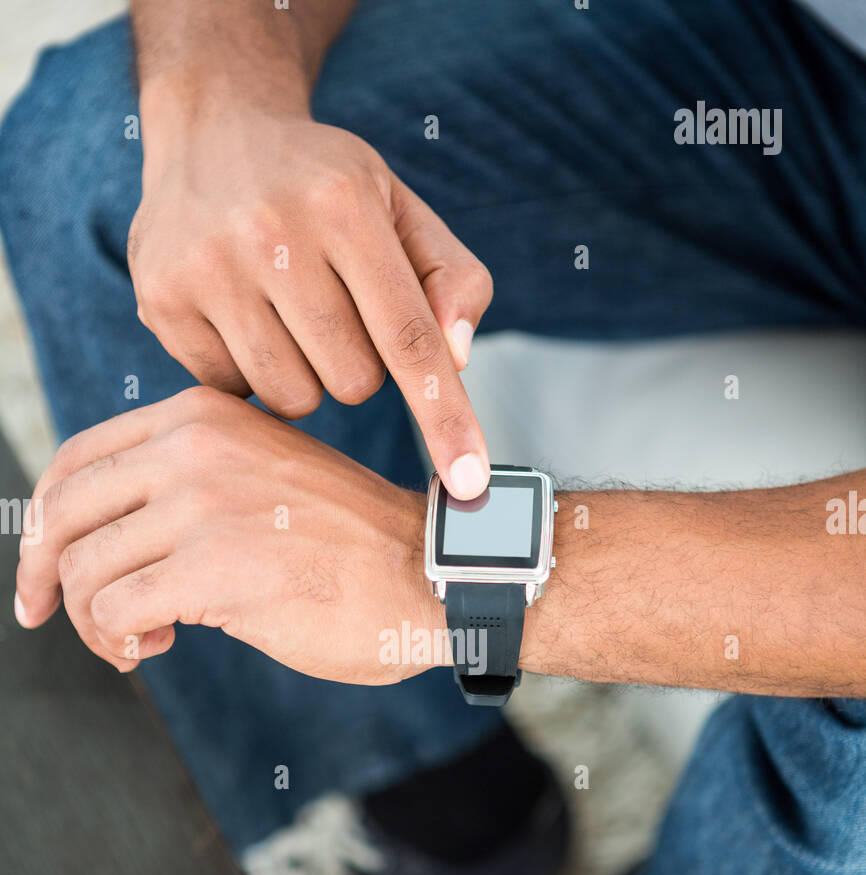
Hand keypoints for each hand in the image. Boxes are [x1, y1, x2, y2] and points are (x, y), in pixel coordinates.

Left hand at [14, 388, 444, 681]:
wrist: (430, 573)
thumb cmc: (351, 546)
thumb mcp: (260, 479)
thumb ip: (188, 487)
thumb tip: (101, 543)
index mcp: (201, 416)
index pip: (80, 459)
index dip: (44, 522)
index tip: (42, 570)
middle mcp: (193, 446)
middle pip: (63, 512)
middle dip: (41, 576)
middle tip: (46, 617)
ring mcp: (203, 503)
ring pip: (85, 569)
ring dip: (95, 622)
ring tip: (138, 642)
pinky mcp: (215, 567)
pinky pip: (116, 609)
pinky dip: (121, 640)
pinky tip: (159, 647)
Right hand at [130, 90, 493, 497]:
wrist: (212, 131)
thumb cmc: (324, 187)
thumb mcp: (401, 208)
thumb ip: (452, 278)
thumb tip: (455, 357)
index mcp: (344, 203)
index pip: (409, 338)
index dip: (444, 416)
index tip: (469, 483)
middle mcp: (270, 231)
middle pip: (353, 382)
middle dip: (358, 364)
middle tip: (334, 309)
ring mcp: (207, 268)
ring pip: (294, 399)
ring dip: (305, 375)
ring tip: (287, 314)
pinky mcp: (163, 301)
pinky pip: (235, 394)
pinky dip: (250, 371)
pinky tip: (241, 315)